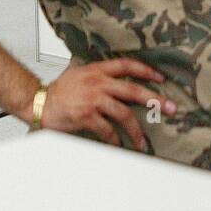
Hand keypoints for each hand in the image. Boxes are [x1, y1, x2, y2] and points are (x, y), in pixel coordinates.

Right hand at [38, 58, 176, 150]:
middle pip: (133, 90)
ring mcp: (93, 99)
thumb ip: (100, 76)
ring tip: (143, 141)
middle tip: (171, 108)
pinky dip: (115, 140)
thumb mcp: (80, 74)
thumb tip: (120, 81)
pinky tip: (120, 145)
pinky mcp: (86, 116)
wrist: (39, 102)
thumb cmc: (60, 91)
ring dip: (137, 130)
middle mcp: (98, 83)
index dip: (146, 70)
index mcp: (97, 70)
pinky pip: (107, 130)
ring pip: (124, 114)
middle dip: (155, 100)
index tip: (161, 79)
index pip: (127, 65)